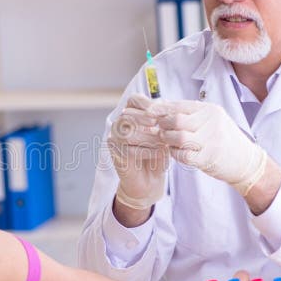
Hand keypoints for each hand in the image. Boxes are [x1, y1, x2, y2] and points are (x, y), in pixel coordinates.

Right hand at [108, 94, 168, 209]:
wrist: (150, 180)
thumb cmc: (158, 154)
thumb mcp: (165, 134)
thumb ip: (163, 120)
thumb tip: (165, 105)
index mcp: (132, 114)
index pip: (133, 100)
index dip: (145, 103)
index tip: (158, 111)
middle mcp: (120, 125)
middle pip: (128, 115)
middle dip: (146, 120)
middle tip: (161, 126)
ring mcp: (115, 140)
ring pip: (127, 133)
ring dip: (148, 137)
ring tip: (163, 142)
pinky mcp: (115, 155)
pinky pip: (128, 150)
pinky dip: (146, 150)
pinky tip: (158, 152)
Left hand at [151, 99, 266, 195]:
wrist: (245, 160)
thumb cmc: (223, 139)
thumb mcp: (210, 120)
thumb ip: (189, 113)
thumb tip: (161, 106)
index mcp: (210, 110)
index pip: (179, 105)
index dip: (161, 109)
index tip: (148, 113)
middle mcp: (212, 122)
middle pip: (176, 120)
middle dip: (163, 126)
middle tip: (160, 130)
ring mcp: (211, 140)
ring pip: (179, 137)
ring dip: (168, 140)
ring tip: (167, 141)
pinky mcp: (209, 157)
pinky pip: (184, 155)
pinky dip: (175, 154)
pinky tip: (176, 152)